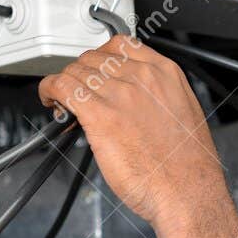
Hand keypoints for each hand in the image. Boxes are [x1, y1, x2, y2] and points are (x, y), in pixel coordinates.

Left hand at [37, 36, 227, 229]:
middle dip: (81, 74)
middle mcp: (142, 77)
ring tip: (63, 103)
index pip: (121, 46)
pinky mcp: (99, 115)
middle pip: (94, 58)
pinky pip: (62, 87)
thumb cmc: (187, 166)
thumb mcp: (182, 114)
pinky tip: (51, 100)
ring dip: (64, 84)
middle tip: (78, 95)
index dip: (101, 58)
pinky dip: (50, 90)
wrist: (186, 192)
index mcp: (165, 74)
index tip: (95, 71)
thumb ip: (157, 97)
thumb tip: (132, 98)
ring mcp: (120, 94)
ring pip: (75, 71)